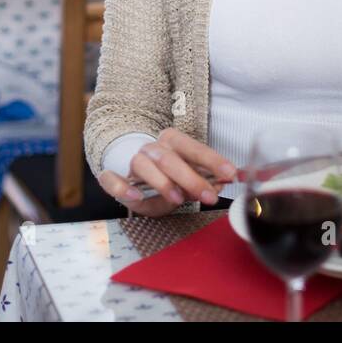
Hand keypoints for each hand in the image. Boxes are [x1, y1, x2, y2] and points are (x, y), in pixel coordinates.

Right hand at [97, 128, 237, 216]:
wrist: (130, 169)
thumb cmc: (165, 175)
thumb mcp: (187, 178)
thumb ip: (205, 180)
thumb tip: (224, 183)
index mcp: (172, 143)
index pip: (193, 147)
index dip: (212, 160)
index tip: (230, 173)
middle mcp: (152, 148)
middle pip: (170, 158)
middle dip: (192, 178)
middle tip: (209, 196)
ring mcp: (132, 161)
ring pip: (143, 165)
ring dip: (162, 183)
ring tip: (178, 199)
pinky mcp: (111, 176)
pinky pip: (112, 178)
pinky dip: (123, 187)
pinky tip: (135, 196)